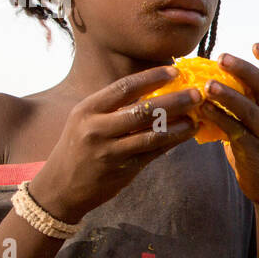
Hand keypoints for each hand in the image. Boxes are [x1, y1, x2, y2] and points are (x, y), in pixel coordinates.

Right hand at [30, 67, 200, 223]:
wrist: (60, 187)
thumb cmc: (79, 146)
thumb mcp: (86, 119)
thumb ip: (114, 105)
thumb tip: (155, 87)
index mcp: (88, 109)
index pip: (124, 87)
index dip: (152, 77)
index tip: (175, 71)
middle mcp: (97, 129)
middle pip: (143, 110)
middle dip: (175, 101)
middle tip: (197, 94)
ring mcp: (110, 152)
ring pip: (152, 135)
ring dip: (179, 125)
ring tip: (198, 117)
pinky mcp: (122, 171)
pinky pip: (153, 153)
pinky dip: (173, 142)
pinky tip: (187, 134)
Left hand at [198, 44, 258, 207]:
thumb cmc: (252, 151)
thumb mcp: (248, 123)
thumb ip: (234, 105)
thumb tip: (202, 83)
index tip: (255, 45)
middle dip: (244, 69)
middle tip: (221, 57)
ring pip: (250, 109)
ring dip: (229, 94)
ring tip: (208, 85)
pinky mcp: (253, 152)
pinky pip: (237, 132)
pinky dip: (220, 119)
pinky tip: (202, 110)